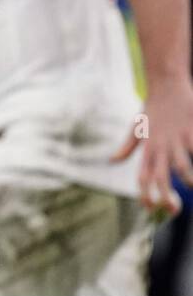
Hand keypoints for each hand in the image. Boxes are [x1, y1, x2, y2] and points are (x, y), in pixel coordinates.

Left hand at [112, 83, 192, 215]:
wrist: (165, 85)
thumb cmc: (152, 109)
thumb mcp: (137, 128)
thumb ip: (127, 148)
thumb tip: (112, 161)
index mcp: (148, 148)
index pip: (142, 176)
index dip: (144, 194)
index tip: (149, 208)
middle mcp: (161, 147)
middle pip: (160, 177)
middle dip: (165, 196)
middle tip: (173, 211)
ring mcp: (177, 139)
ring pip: (181, 166)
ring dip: (188, 181)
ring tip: (192, 187)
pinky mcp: (191, 130)